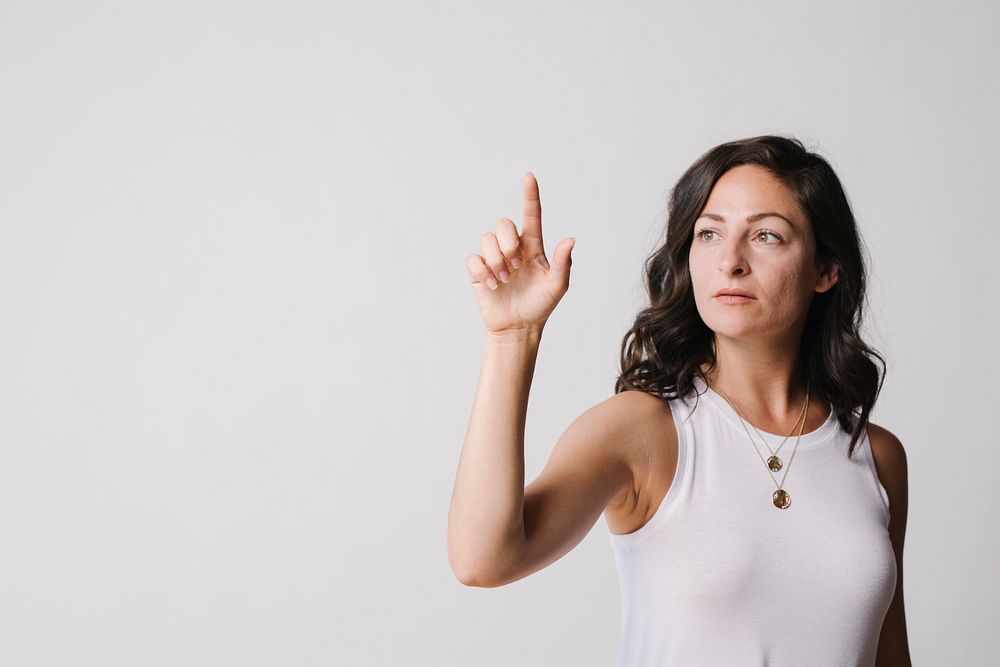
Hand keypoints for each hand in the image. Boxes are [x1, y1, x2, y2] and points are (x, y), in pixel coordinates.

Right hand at [465, 172, 575, 336]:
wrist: (518, 327)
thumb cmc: (540, 305)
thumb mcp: (557, 286)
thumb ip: (563, 263)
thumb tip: (570, 240)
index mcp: (532, 247)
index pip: (532, 216)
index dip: (530, 196)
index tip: (529, 177)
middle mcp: (512, 248)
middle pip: (504, 224)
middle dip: (508, 243)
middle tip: (515, 266)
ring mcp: (494, 258)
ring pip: (486, 239)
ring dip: (496, 261)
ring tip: (505, 279)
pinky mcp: (478, 270)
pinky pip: (473, 259)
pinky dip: (482, 271)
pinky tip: (492, 285)